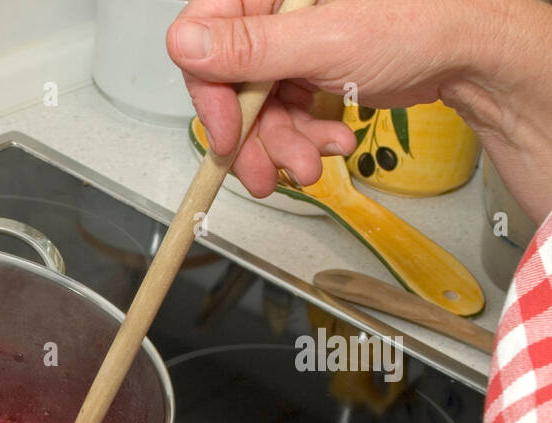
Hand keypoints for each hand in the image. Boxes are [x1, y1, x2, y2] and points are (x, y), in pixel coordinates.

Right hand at [166, 0, 490, 198]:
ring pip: (257, 107)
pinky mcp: (308, 67)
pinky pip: (284, 113)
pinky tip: (331, 141)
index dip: (209, 92)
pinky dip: (304, 137)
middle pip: (230, 83)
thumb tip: (185, 44)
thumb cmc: (424, 23)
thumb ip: (250, 48)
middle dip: (254, 136)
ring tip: (312, 162)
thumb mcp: (325, 40)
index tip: (226, 134)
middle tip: (269, 170)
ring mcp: (293, 40)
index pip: (205, 35)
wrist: (473, 52)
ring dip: (283, 145)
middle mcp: (277, 10)